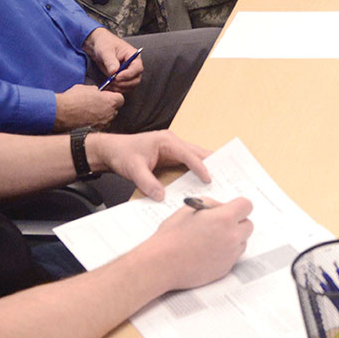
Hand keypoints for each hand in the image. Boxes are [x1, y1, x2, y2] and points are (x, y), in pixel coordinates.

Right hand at [54, 83, 123, 130]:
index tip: (106, 97)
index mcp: (110, 101)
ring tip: (89, 112)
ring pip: (107, 119)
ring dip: (101, 116)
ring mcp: (103, 124)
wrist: (61, 113)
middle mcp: (110, 114)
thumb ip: (96, 91)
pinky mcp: (95, 131)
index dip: (113, 97)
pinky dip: (94, 124)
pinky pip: (99, 126)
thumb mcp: (85, 88)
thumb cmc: (73, 99)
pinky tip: (86, 120)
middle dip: (107, 107)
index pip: (120, 99)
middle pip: (114, 110)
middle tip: (96, 104)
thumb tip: (97, 92)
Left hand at [84, 27, 144, 92]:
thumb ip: (110, 60)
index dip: (129, 74)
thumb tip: (114, 72)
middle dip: (125, 83)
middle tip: (113, 82)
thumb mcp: (106, 50)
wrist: (99, 46)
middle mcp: (133, 65)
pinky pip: (124, 88)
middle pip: (136, 79)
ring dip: (121, 88)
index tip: (117, 77)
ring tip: (110, 84)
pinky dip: (118, 90)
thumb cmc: (104, 44)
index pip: (137, 67)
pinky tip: (109, 87)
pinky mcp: (123, 78)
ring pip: (131, 85)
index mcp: (133, 55)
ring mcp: (129, 73)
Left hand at [87, 130, 210, 199]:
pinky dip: (198, 169)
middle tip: (228, 175)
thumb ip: (147, 182)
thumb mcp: (133, 169)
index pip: (188, 154)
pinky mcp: (171, 156)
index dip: (200, 167)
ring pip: (196, 156)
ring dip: (207, 166)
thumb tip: (161, 196)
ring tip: (222, 178)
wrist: (111, 150)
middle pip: (197, 152)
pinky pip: (189, 162)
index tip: (209, 179)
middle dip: (212, 163)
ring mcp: (173, 148)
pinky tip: (205, 180)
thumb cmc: (121, 154)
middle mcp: (172, 142)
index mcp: (166, 141)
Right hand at [141, 197, 254, 291]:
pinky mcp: (225, 269)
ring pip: (242, 242)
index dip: (237, 206)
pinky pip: (233, 256)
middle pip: (248, 225)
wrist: (162, 264)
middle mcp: (232, 237)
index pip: (246, 206)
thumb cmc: (171, 236)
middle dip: (237, 222)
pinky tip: (208, 252)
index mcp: (224, 218)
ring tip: (211, 239)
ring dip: (233, 238)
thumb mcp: (189, 209)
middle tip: (221, 224)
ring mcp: (230, 255)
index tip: (231, 209)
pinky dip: (225, 253)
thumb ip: (211, 205)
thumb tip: (223, 207)